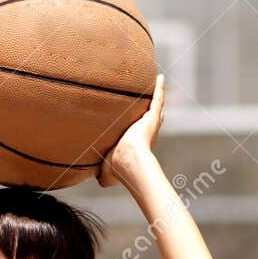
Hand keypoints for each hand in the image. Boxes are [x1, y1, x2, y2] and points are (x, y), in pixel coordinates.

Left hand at [97, 72, 164, 187]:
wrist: (126, 160)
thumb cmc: (117, 169)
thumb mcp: (106, 173)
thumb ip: (102, 175)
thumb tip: (98, 180)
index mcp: (134, 143)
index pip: (137, 132)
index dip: (136, 127)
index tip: (134, 121)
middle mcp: (144, 133)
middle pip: (149, 118)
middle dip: (149, 110)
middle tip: (149, 99)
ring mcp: (149, 124)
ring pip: (154, 107)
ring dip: (156, 96)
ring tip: (155, 83)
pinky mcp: (152, 117)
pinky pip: (157, 99)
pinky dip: (159, 88)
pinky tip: (159, 77)